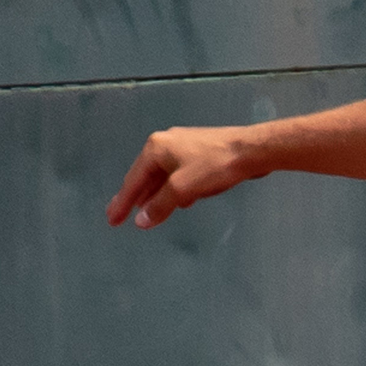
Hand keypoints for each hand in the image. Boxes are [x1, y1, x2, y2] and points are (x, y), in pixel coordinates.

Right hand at [105, 126, 258, 228]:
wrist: (252, 150)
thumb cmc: (215, 165)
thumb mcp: (182, 188)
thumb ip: (160, 205)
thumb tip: (141, 221)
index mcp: (156, 148)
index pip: (132, 180)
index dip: (122, 203)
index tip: (112, 221)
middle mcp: (166, 143)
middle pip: (146, 177)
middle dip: (136, 198)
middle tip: (121, 217)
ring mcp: (185, 146)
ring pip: (164, 176)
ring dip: (157, 195)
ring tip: (148, 213)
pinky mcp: (201, 153)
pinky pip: (180, 175)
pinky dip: (176, 189)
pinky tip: (180, 202)